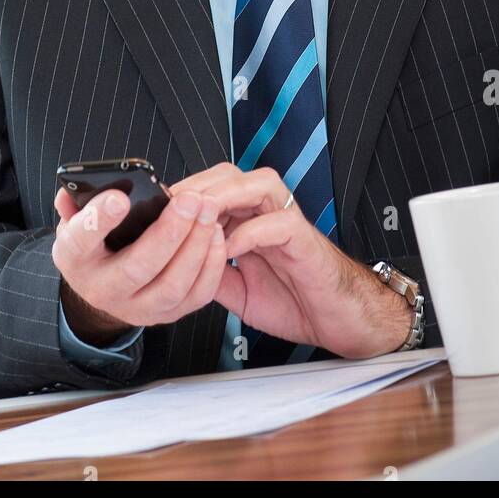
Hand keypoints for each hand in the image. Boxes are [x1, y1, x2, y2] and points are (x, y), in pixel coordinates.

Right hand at [52, 183, 226, 342]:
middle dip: (168, 232)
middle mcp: (104, 291)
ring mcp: (137, 308)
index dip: (98, 220)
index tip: (119, 198)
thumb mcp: (77, 221)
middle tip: (190, 200)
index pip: (80, 241)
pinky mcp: (167, 314)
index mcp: (76, 260)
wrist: (105, 287)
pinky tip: (216, 233)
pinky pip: (196, 295)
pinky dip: (211, 265)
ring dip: (195, 246)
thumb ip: (77, 203)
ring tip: (208, 211)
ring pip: (171, 286)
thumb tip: (71, 190)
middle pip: (137, 268)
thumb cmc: (95, 244)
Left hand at [166, 164, 413, 359]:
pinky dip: (251, 231)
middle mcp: (270, 213)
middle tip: (170, 206)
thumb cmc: (297, 301)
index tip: (156, 209)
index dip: (186, 193)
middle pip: (232, 175)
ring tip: (198, 215)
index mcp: (251, 220)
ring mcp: (290, 222)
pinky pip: (280, 222)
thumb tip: (177, 265)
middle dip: (198, 186)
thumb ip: (212, 273)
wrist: (342, 322)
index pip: (214, 188)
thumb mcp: (238, 291)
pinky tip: (229, 246)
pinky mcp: (306, 240)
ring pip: (259, 184)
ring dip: (225, 195)